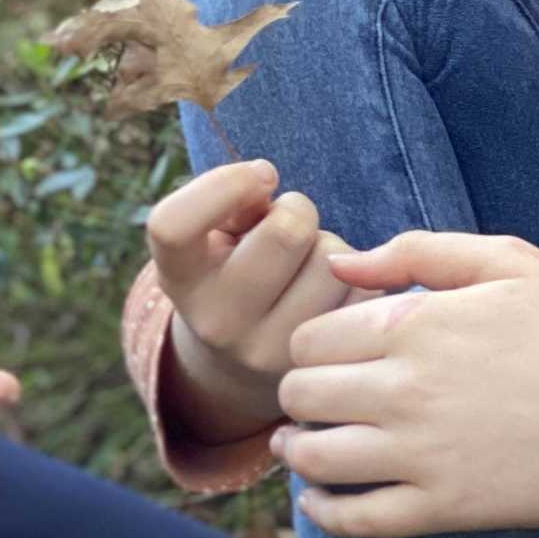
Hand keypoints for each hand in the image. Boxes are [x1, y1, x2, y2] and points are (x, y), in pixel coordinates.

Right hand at [146, 159, 357, 438]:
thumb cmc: (236, 267)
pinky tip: (328, 292)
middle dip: (297, 211)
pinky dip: (358, 278)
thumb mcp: (216, 234)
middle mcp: (215, 322)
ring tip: (304, 267)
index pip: (173, 224)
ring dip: (329, 248)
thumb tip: (265, 181)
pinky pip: (364, 290)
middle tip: (288, 228)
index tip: (260, 175)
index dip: (222, 185)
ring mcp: (266, 351)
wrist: (242, 356)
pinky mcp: (317, 362)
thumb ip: (233, 201)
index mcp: (179, 278)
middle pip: (286, 232)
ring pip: (331, 261)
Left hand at [279, 230, 538, 537]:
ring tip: (308, 445)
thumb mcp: (511, 263)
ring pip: (312, 458)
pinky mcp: (447, 509)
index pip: (309, 339)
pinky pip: (354, 519)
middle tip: (315, 401)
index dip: (310, 347)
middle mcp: (407, 389)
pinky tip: (322, 500)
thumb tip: (339, 264)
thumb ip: (420, 253)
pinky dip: (323, 511)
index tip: (330, 356)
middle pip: (298, 395)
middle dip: (297, 396)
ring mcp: (424, 453)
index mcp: (416, 324)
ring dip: (298, 452)